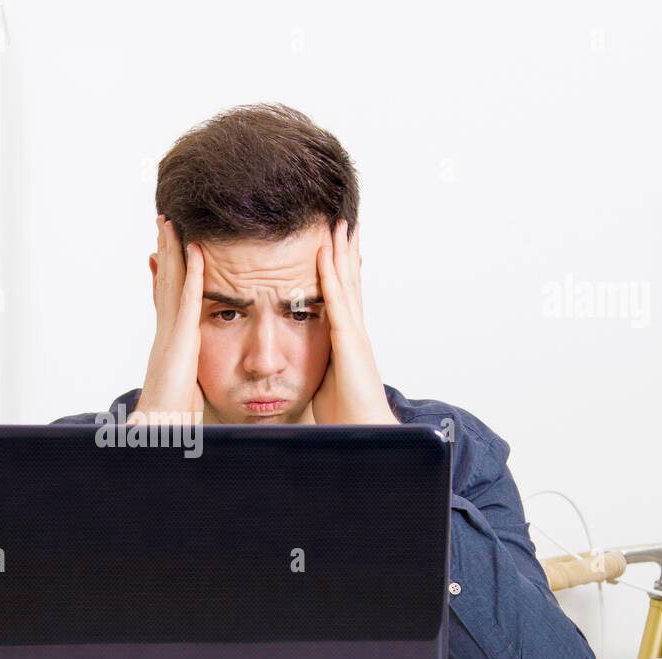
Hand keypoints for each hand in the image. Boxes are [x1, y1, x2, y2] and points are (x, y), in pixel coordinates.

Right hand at [132, 215, 205, 423]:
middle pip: (164, 283)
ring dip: (172, 251)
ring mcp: (170, 333)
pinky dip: (192, 273)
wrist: (158, 430)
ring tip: (171, 223)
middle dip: (163, 253)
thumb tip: (190, 385)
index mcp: (169, 344)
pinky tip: (197, 250)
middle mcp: (166, 332)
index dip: (162, 275)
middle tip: (163, 224)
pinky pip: (188, 298)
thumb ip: (188, 380)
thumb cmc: (172, 419)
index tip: (160, 252)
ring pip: (171, 282)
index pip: (165, 301)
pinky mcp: (180, 338)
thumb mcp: (184, 392)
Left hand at [310, 219, 398, 425]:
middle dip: (346, 253)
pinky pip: (336, 301)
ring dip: (341, 253)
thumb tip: (298, 364)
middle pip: (349, 282)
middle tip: (344, 224)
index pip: (343, 298)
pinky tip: (324, 255)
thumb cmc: (344, 415)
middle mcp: (354, 332)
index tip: (337, 249)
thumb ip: (317, 366)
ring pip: (346, 284)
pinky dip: (330, 276)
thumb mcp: (324, 383)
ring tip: (339, 226)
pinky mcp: (349, 341)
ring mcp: (354, 334)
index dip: (341, 272)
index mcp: (347, 342)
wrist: (364, 432)